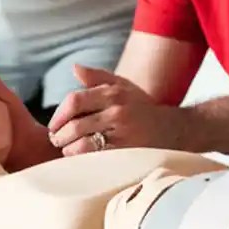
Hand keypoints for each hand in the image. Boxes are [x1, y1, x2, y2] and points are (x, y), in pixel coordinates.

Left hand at [46, 65, 180, 154]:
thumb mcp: (123, 85)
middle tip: (57, 140)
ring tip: (68, 150)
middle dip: (59, 136)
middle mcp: (117, 112)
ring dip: (69, 150)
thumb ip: (97, 77)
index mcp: (113, 93)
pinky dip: (83, 160)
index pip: (74, 101)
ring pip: (83, 145)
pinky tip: (82, 159)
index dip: (59, 115)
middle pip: (75, 126)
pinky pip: (96, 159)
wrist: (173, 129)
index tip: (54, 125)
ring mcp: (123, 135)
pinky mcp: (127, 154)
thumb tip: (74, 68)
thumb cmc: (141, 107)